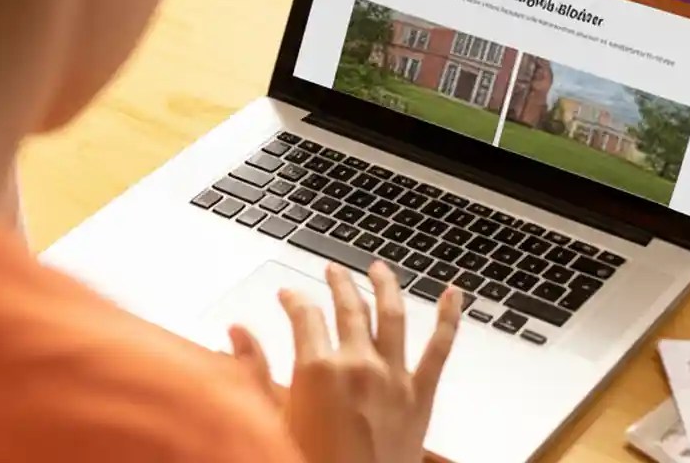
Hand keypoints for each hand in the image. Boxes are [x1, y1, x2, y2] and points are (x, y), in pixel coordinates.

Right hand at [229, 262, 462, 462]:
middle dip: (338, 283)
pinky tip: (452, 294)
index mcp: (318, 370)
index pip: (304, 316)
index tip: (288, 295)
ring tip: (378, 268)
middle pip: (349, 307)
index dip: (294, 299)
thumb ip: (253, 370)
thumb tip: (236, 333)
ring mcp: (393, 377)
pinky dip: (448, 317)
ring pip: (392, 315)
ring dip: (385, 285)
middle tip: (332, 271)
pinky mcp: (420, 394)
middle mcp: (358, 365)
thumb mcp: (271, 420)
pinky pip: (439, 348)